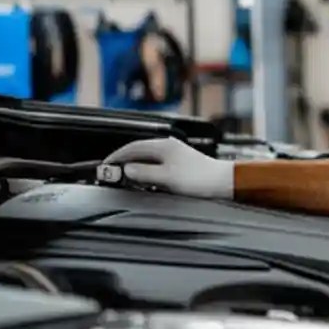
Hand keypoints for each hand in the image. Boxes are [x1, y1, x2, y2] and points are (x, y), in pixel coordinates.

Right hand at [102, 138, 234, 198]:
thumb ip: (144, 173)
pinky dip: (146, 173)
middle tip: (112, 175)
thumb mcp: (167, 178)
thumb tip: (127, 170)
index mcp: (163, 145)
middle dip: (124, 163)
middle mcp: (168, 146)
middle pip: (138, 152)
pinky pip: (156, 165)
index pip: (131, 147)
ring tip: (126, 180)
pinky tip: (145, 182)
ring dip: (135, 169)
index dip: (116, 157)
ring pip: (146, 159)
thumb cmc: (200, 179)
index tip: (105, 167)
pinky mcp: (179, 164)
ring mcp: (174, 154)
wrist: (223, 182)